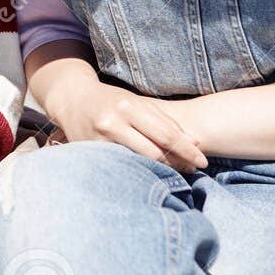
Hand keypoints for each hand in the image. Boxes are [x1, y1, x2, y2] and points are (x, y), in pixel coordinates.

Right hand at [50, 74, 207, 171]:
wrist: (71, 100)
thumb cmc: (110, 100)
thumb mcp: (136, 102)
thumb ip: (164, 120)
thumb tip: (193, 142)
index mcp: (128, 107)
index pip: (165, 133)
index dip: (187, 150)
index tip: (203, 161)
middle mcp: (113, 123)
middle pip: (154, 152)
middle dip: (177, 163)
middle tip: (193, 169)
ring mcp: (99, 141)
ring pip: (139, 163)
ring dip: (161, 171)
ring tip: (176, 173)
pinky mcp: (90, 154)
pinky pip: (122, 168)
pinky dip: (139, 172)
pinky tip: (150, 175)